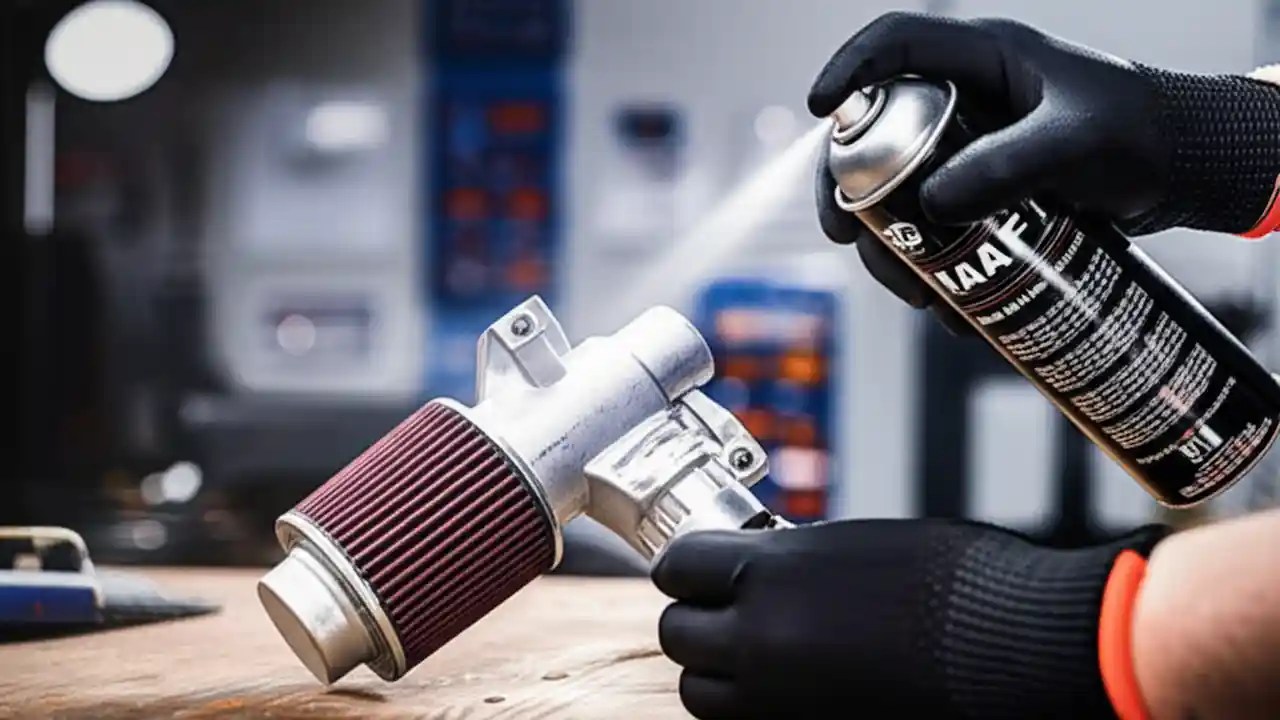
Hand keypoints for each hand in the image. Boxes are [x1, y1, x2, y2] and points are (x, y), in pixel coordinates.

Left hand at [652, 519, 1166, 719]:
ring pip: (700, 695)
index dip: (691, 568)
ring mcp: (779, 699)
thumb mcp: (865, 545)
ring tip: (762, 662)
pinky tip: (792, 694)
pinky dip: (756, 712)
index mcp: (772, 570)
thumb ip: (798, 559)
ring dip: (721, 676)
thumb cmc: (966, 585)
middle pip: (678, 635)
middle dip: (700, 623)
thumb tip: (768, 564)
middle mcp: (761, 636)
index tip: (704, 571)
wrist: (1027, 650)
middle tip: (732, 617)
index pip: (678, 566)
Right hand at [811, 12, 1279, 328]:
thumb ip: (1008, 167)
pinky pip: (933, 226)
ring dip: (890, 246)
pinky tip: (948, 306)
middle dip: (850, 189)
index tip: (821, 109)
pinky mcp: (980, 192)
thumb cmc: (1141, 133)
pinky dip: (930, 267)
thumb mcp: (1076, 143)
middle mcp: (962, 101)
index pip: (895, 43)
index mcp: (981, 59)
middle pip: (873, 134)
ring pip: (897, 193)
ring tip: (916, 295)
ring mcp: (968, 149)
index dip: (849, 69)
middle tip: (845, 233)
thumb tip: (932, 208)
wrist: (1183, 171)